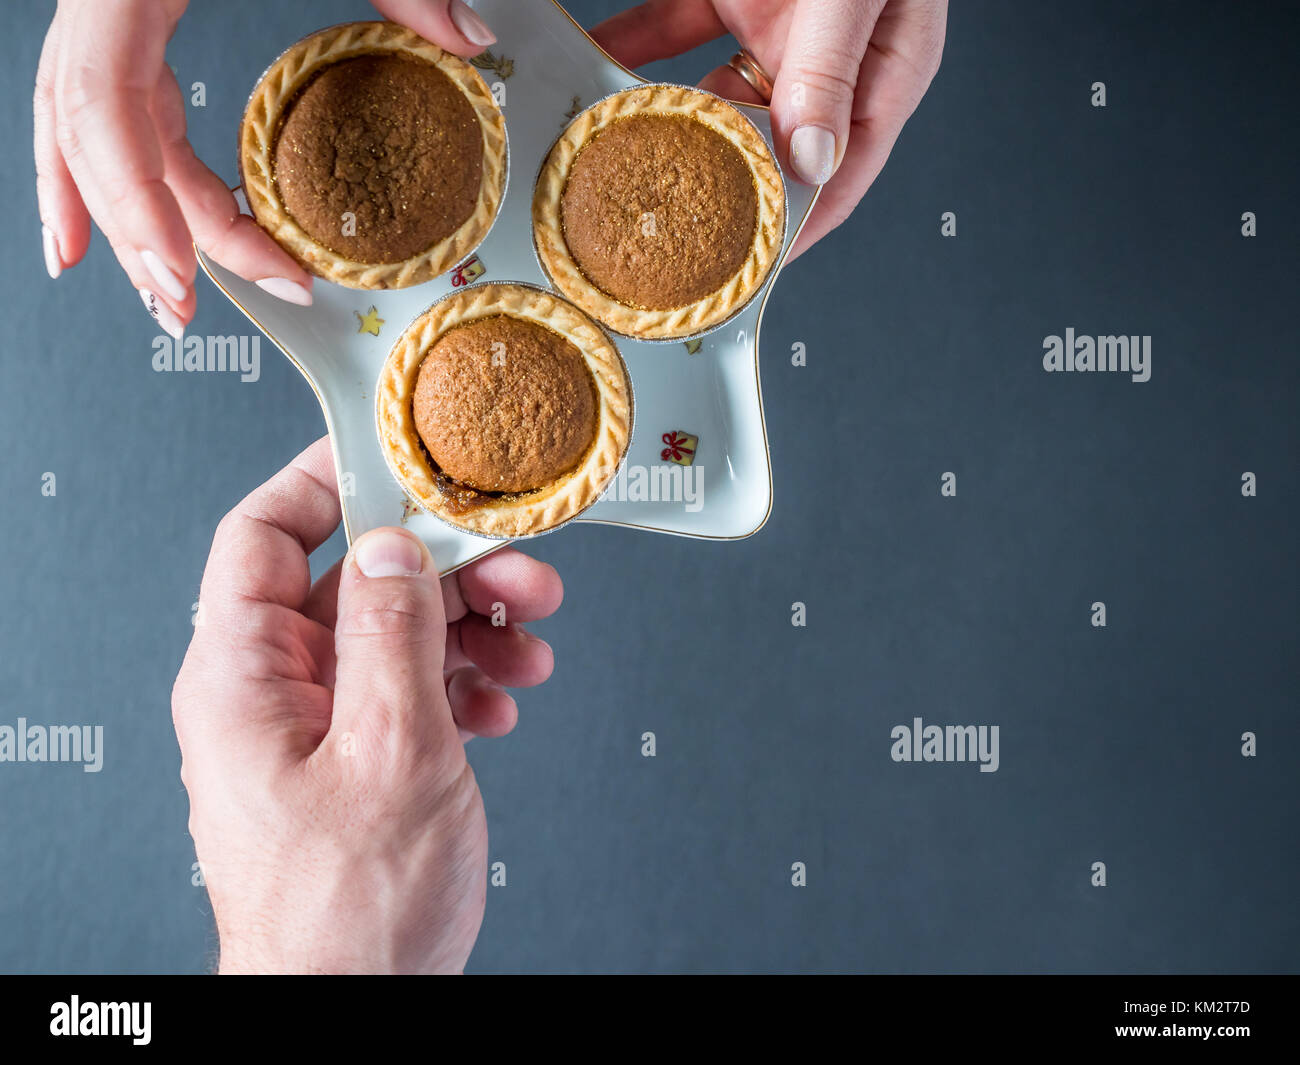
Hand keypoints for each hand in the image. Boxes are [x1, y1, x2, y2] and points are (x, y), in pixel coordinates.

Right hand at [33, 0, 497, 335]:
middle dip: (134, 226)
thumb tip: (473, 40)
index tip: (190, 273)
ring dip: (117, 210)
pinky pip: (110, 94)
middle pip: (90, 128)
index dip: (138, 199)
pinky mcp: (128, 2)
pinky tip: (134, 218)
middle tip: (186, 308)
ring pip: (85, 120)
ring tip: (160, 288)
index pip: (99, 98)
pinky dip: (120, 161)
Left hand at [171, 437, 560, 973]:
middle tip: (520, 571)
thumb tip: (393, 544)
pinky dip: (464, 682)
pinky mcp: (358, 760)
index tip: (400, 459)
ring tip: (531, 643)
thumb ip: (392, 634)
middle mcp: (273, 693)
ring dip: (470, 627)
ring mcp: (317, 728)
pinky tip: (503, 700)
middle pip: (354, 582)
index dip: (326, 484)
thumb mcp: (391, 751)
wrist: (359, 1009)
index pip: (260, 535)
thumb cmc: (350, 914)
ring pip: (395, 634)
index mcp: (243, 678)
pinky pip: (410, 689)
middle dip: (445, 570)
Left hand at [591, 0, 946, 256]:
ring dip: (658, 122)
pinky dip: (628, 48)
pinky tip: (587, 67)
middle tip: (656, 231)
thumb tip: (810, 161)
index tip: (742, 276)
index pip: (840, 176)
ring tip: (606, 157)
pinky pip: (669, 32)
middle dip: (712, 188)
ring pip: (709, 96)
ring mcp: (774, 23)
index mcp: (882, 71)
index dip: (793, 231)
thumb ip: (830, 68)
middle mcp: (824, 59)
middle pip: (767, 148)